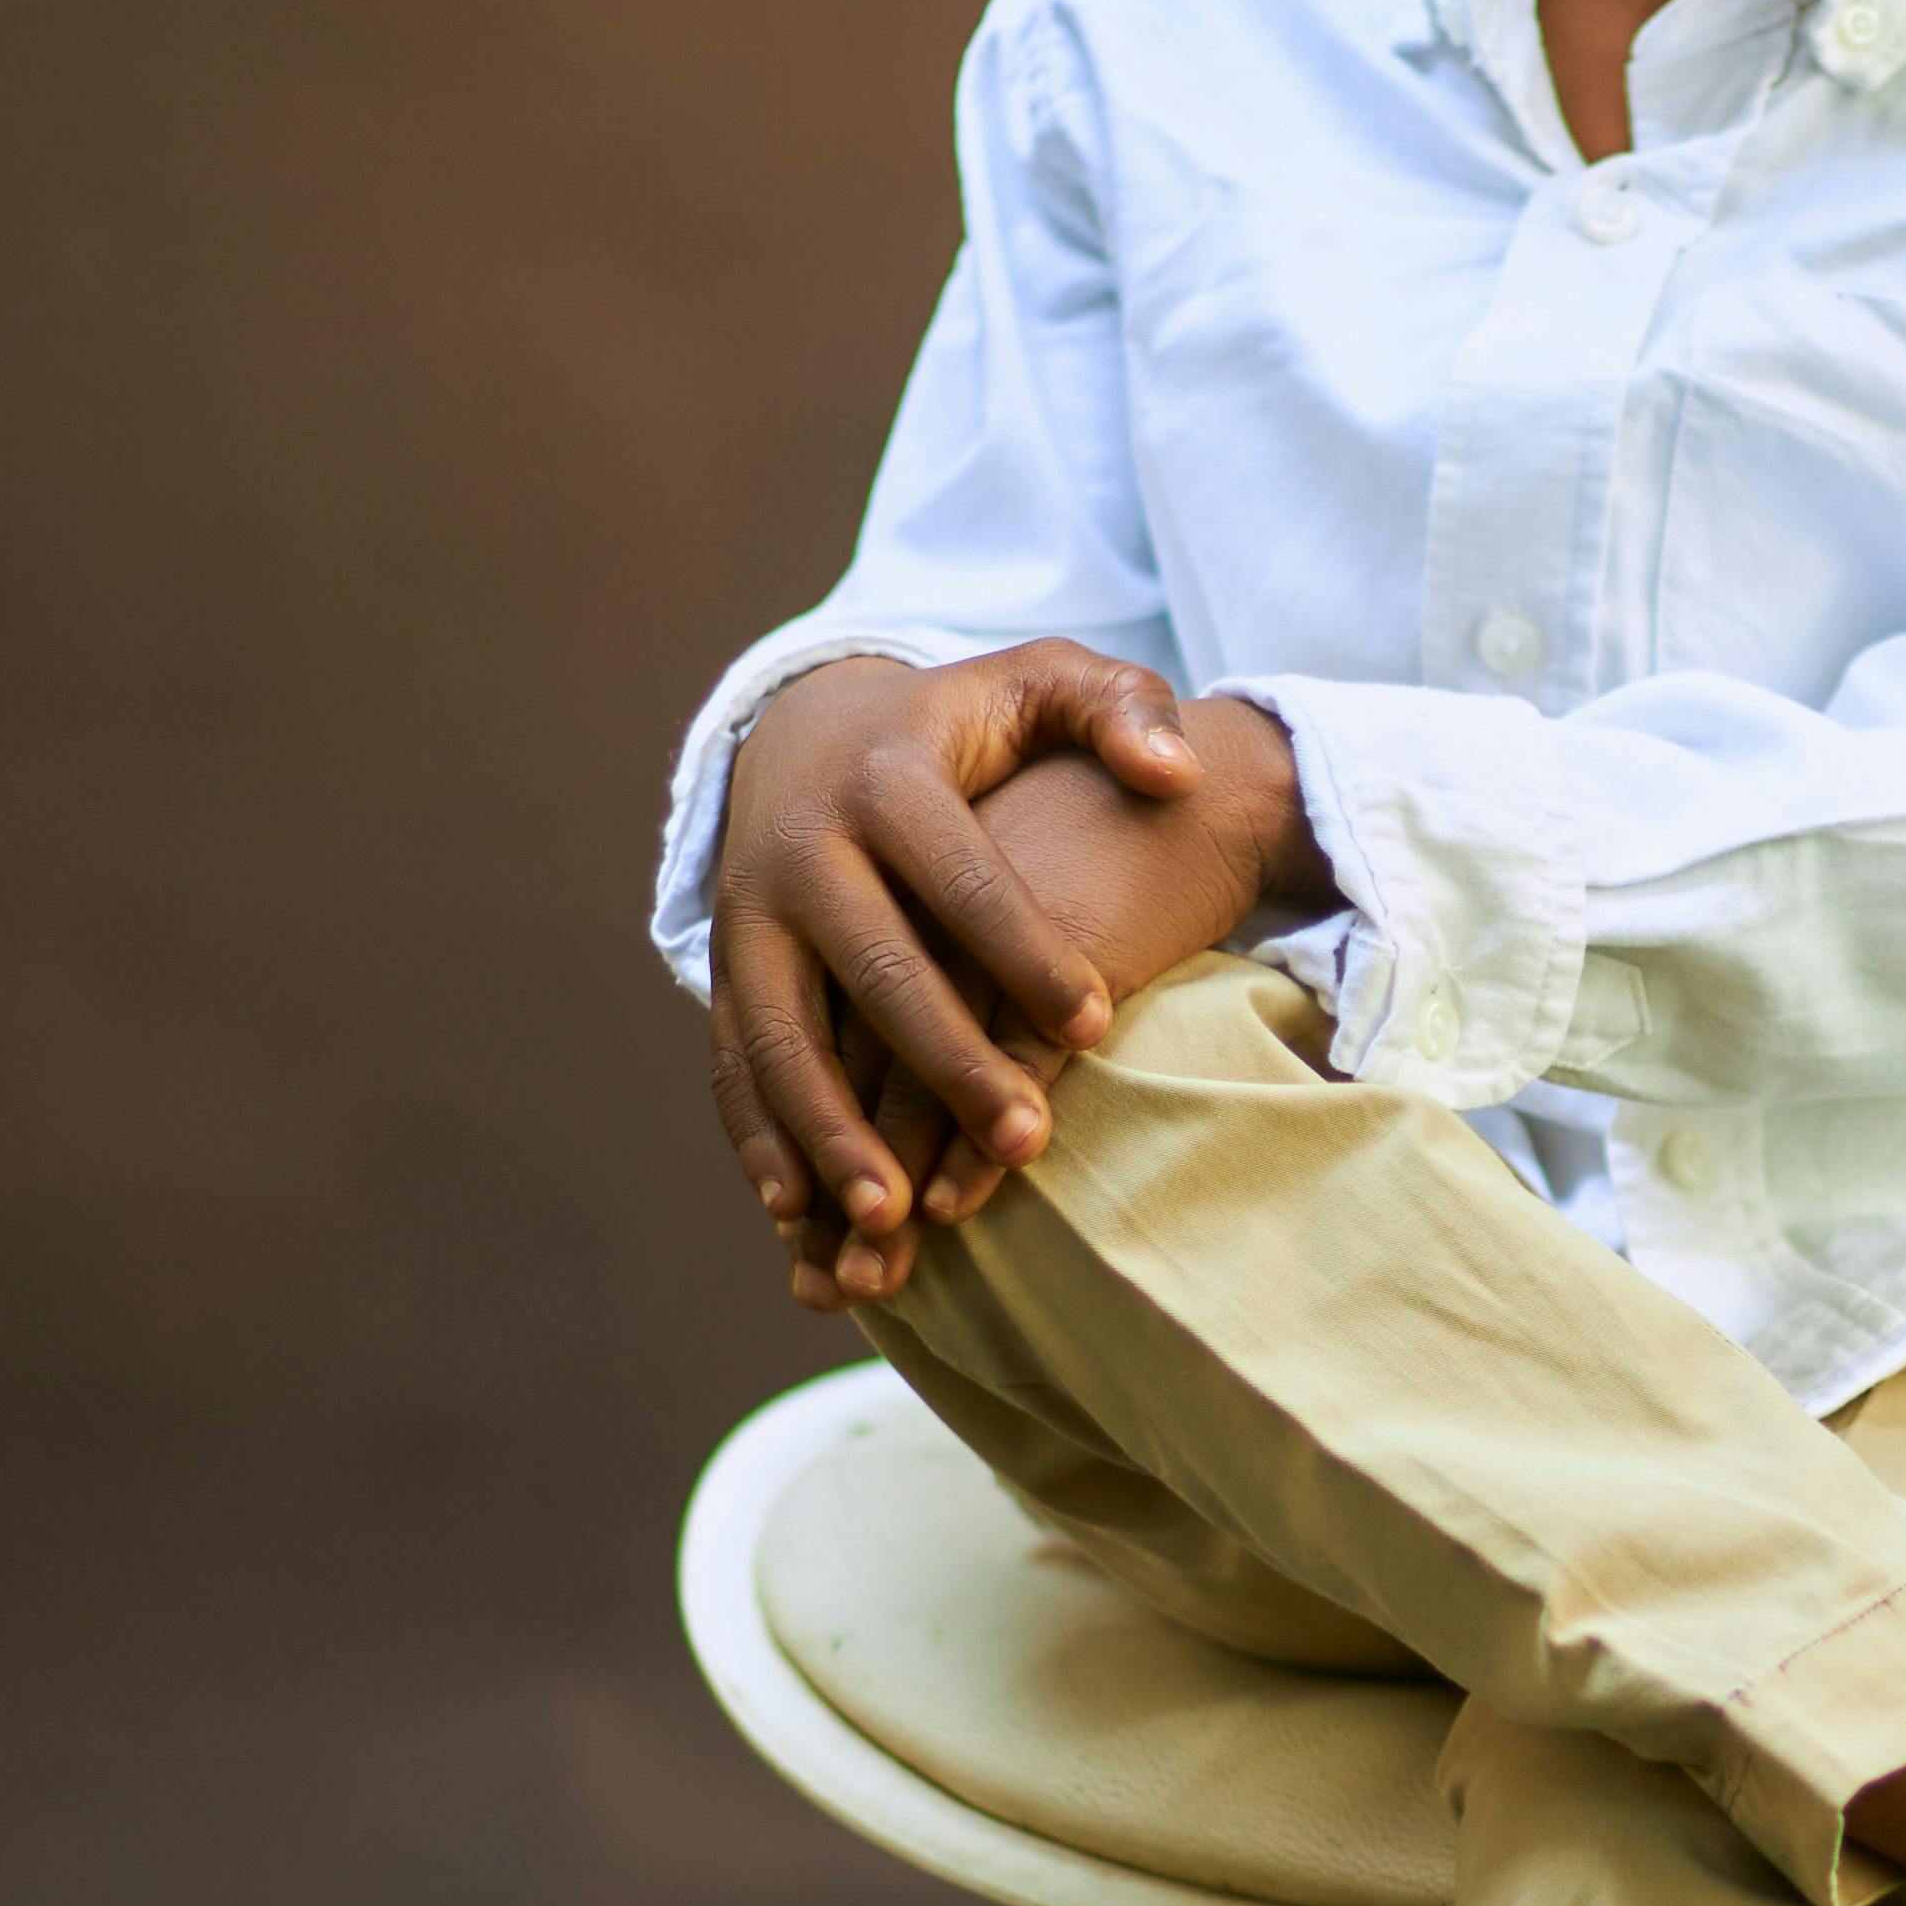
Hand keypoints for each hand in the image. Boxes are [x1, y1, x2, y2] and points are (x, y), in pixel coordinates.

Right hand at [709, 651, 1317, 1298]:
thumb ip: (1116, 705)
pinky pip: (733, 1062)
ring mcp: (753, 916)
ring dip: (831, 1131)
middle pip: (877, 968)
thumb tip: (1177, 767)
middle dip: (947, 1062)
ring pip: (785, 1033)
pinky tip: (799, 1213)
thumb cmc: (954, 723)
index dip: (1028, 950)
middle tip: (1024, 1141)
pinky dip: (760, 1137)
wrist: (804, 727)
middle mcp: (804, 850)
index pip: (965, 878)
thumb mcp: (1036, 685)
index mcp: (887, 780)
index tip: (1095, 1021)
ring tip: (893, 1220)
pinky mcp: (728, 969)